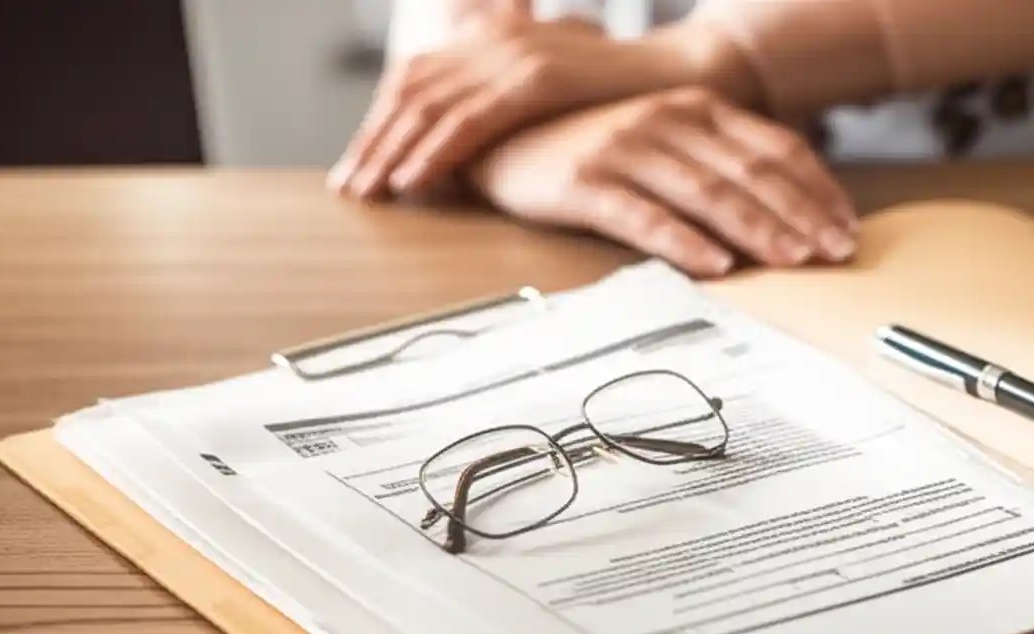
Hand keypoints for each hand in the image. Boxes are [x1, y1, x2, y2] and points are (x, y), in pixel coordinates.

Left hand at [328, 18, 758, 198]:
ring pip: (431, 107)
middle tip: (348, 188)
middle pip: (411, 93)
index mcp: (491, 42)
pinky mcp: (537, 80)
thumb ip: (505, 107)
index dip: (380, 125)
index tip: (357, 169)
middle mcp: (493, 41)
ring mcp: (514, 56)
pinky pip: (470, 120)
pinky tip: (410, 181)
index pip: (417, 82)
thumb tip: (466, 147)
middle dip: (374, 142)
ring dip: (392, 152)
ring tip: (368, 192)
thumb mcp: (549, 96)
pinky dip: (434, 150)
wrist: (685, 75)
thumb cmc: (619, 95)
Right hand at [468, 87, 858, 276]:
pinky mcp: (586, 184)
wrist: (505, 137)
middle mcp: (667, 120)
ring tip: (792, 262)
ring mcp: (626, 149)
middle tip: (835, 254)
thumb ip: (718, 159)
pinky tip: (715, 266)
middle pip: (749, 173)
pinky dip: (683, 242)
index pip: (774, 148)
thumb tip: (785, 206)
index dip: (817, 189)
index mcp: (696, 107)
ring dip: (756, 230)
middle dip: (800, 216)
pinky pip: (644, 217)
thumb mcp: (665, 137)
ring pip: (706, 194)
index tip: (846, 227)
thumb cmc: (595, 146)